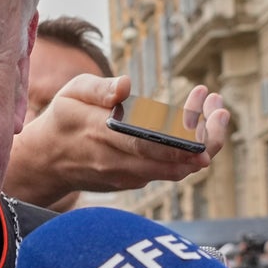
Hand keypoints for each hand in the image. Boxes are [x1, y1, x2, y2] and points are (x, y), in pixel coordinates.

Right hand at [5, 76, 229, 208]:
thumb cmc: (62, 120)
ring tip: (215, 110)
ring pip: (175, 169)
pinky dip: (186, 150)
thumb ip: (99, 89)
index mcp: (101, 136)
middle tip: (221, 108)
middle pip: (171, 161)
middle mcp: (117, 162)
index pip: (147, 144)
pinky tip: (195, 122)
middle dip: (204, 137)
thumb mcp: (71, 94)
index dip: (180, 139)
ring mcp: (126, 177)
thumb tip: (127, 86)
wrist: (46, 162)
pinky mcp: (133, 182)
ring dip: (201, 144)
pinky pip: (167, 170)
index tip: (205, 120)